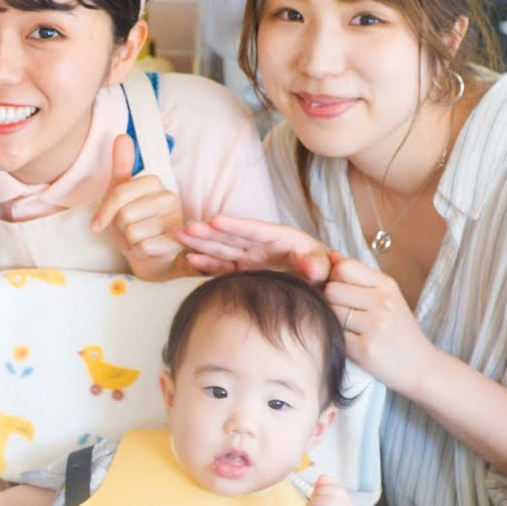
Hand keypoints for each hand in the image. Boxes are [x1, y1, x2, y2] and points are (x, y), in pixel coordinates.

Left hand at [90, 134, 191, 280]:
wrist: (150, 256)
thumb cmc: (134, 223)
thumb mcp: (122, 194)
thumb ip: (122, 166)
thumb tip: (122, 136)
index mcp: (155, 182)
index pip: (119, 192)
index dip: (104, 211)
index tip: (97, 224)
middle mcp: (170, 198)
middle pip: (124, 214)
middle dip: (121, 227)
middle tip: (129, 230)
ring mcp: (177, 220)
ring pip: (133, 231)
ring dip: (130, 241)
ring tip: (139, 239)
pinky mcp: (178, 242)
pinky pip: (143, 247)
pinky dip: (139, 252)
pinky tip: (147, 250)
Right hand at [175, 215, 329, 282]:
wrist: (324, 285)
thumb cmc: (325, 272)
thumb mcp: (326, 266)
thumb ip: (318, 265)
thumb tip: (312, 268)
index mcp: (282, 239)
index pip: (256, 230)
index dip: (236, 226)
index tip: (216, 220)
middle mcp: (262, 245)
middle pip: (232, 236)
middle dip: (209, 232)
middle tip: (187, 227)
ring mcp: (252, 257)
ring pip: (223, 247)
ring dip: (202, 242)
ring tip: (180, 235)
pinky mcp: (245, 270)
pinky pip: (223, 265)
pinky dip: (208, 262)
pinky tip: (191, 258)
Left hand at [324, 252, 436, 393]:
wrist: (420, 366)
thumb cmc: (397, 328)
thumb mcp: (385, 296)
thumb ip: (357, 276)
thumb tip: (330, 255)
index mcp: (387, 285)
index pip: (343, 267)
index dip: (335, 278)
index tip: (342, 290)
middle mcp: (382, 302)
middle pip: (331, 289)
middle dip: (331, 300)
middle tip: (345, 313)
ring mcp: (375, 325)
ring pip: (330, 311)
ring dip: (333, 319)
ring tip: (349, 327)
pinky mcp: (365, 348)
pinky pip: (334, 333)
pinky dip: (338, 338)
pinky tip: (352, 341)